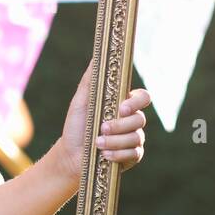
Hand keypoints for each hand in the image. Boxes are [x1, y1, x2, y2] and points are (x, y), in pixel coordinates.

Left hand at [57, 57, 151, 181]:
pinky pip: (134, 153)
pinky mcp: (133, 156)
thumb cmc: (76, 126)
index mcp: (123, 104)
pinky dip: (118, 154)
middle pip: (141, 119)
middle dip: (119, 125)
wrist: (71, 154)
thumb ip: (90, 81)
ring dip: (115, 141)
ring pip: (136, 137)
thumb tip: (96, 58)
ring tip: (97, 143)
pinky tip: (105, 155)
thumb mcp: (80, 102)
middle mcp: (132, 120)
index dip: (136, 102)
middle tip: (102, 128)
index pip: (143, 97)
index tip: (121, 108)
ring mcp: (134, 138)